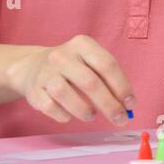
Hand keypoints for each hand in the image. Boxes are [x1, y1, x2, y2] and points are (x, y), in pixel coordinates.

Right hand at [7, 35, 134, 125]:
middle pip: (90, 82)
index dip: (122, 86)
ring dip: (84, 110)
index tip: (130, 103)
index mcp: (82, 44)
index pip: (107, 64)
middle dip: (109, 105)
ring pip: (65, 94)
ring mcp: (45, 72)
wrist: (32, 66)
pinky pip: (50, 107)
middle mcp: (62, 56)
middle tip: (120, 119)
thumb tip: (127, 104)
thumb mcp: (90, 61)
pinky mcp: (33, 90)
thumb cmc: (73, 67)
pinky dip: (64, 115)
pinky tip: (70, 115)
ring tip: (92, 115)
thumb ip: (109, 79)